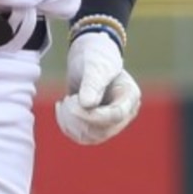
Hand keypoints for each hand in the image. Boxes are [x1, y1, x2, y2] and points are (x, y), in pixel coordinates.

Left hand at [55, 30, 140, 144]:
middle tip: (66, 100)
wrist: (88, 57)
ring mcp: (112, 122)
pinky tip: (61, 109)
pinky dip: (68, 127)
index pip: (116, 115)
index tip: (71, 104)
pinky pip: (83, 137)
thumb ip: (92, 83)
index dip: (93, 115)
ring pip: (91, 137)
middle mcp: (125, 112)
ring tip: (63, 103)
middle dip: (78, 118)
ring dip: (71, 124)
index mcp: (130, 95)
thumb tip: (87, 104)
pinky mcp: (98, 127)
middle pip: (103, 129)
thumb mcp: (94, 65)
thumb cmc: (94, 56)